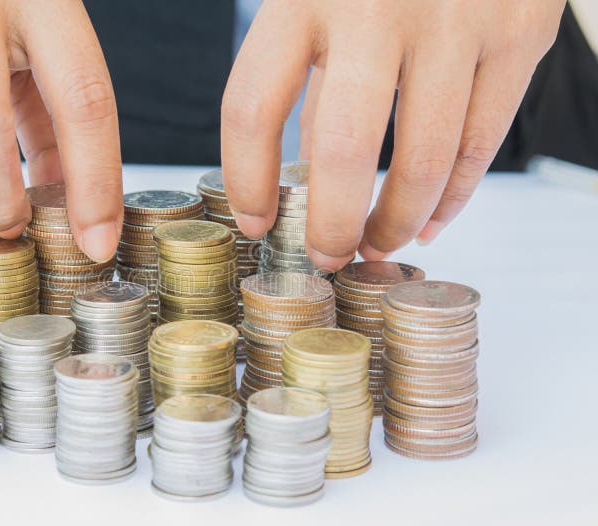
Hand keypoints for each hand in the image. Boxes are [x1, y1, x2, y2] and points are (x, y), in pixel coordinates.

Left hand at [221, 0, 565, 270]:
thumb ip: (307, 67)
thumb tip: (292, 171)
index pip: (253, 104)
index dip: (248, 179)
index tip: (255, 222)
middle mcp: (378, 4)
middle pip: (343, 147)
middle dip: (332, 223)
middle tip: (326, 258)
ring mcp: (457, 18)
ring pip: (425, 160)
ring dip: (396, 221)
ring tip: (378, 245)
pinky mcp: (520, 31)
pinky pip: (483, 142)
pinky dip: (453, 197)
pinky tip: (429, 219)